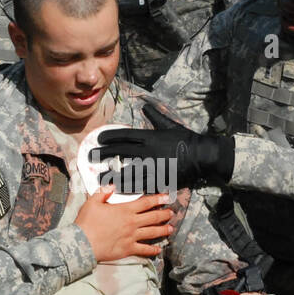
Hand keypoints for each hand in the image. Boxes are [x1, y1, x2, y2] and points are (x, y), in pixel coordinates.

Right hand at [74, 188, 173, 261]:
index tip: (166, 197)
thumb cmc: (87, 223)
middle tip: (171, 212)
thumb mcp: (92, 202)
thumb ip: (103, 192)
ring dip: (163, 230)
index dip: (158, 199)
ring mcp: (132, 237)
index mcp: (125, 210)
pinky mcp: (128, 249)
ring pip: (152, 232)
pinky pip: (144, 250)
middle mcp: (132, 223)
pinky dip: (152, 250)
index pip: (146, 203)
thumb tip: (112, 185)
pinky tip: (158, 250)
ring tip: (171, 228)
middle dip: (164, 214)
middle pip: (153, 217)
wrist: (83, 243)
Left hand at [93, 104, 232, 189]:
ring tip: (99, 177)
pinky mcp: (159, 180)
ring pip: (127, 171)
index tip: (98, 140)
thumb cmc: (186, 139)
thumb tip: (145, 106)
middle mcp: (148, 151)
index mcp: (150, 137)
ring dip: (112, 175)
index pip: (124, 136)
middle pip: (121, 152)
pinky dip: (127, 187)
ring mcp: (153, 166)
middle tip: (91, 156)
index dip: (109, 137)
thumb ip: (155, 116)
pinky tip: (117, 189)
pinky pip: (140, 185)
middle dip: (104, 154)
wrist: (202, 156)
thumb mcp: (169, 124)